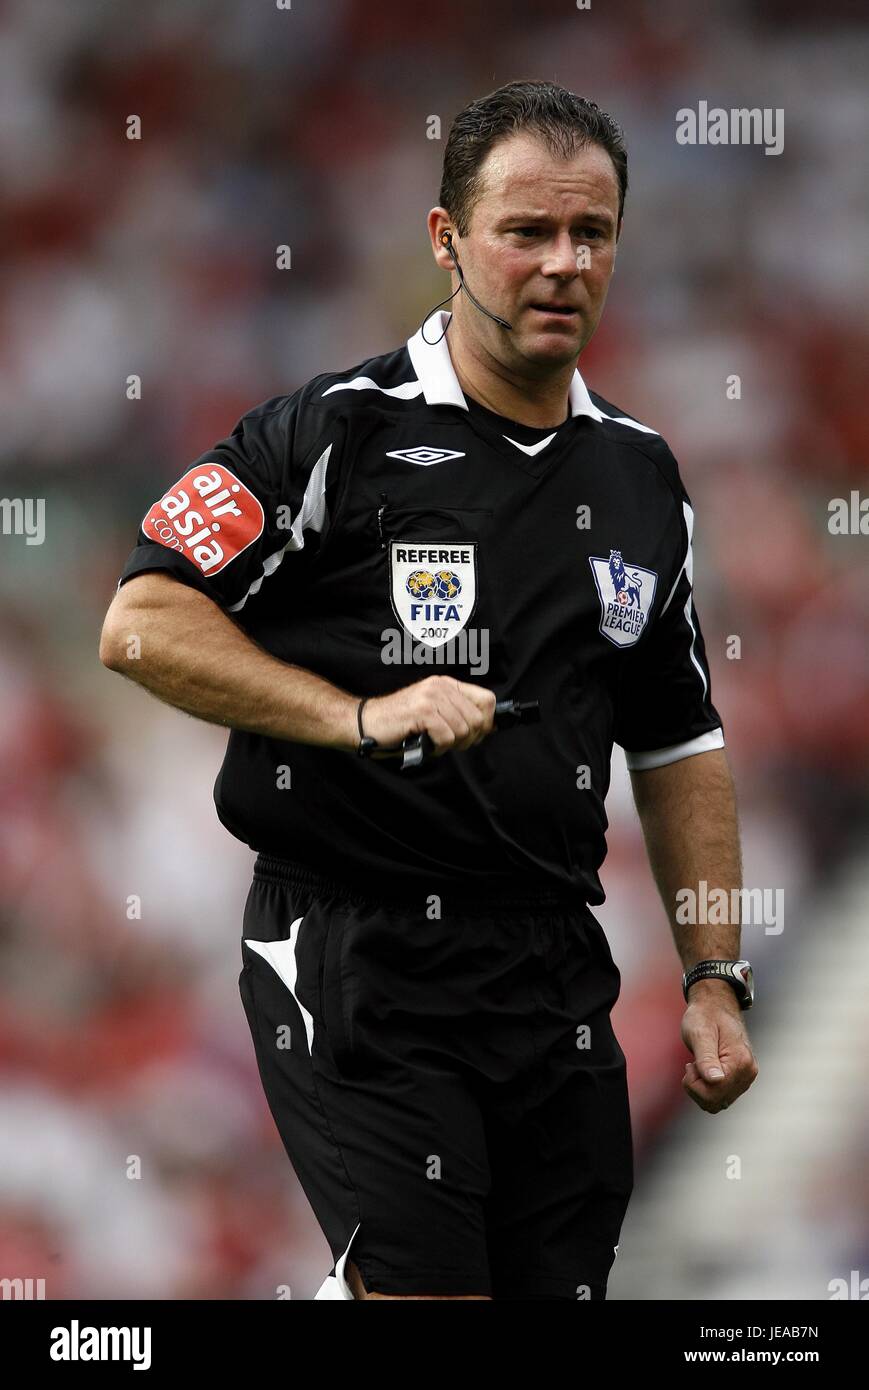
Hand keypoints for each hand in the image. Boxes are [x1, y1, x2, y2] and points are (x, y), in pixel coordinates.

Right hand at [360, 675, 496, 758]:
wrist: (365, 724)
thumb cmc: (399, 724)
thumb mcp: (434, 714)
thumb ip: (459, 715)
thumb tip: (490, 727)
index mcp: (446, 684)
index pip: (487, 699)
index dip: (487, 722)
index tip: (476, 735)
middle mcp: (440, 686)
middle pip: (479, 719)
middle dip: (468, 739)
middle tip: (449, 743)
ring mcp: (431, 697)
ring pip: (464, 730)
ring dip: (451, 745)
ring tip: (434, 742)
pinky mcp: (422, 711)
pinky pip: (447, 737)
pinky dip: (439, 747)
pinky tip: (426, 743)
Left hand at [680, 980, 757, 1113]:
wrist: (715, 1005)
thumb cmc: (705, 1015)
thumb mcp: (700, 1033)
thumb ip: (707, 1058)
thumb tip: (715, 1081)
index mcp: (741, 1062)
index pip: (714, 1094)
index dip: (695, 1084)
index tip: (690, 1064)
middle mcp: (748, 1073)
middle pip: (716, 1102)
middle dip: (697, 1087)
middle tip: (693, 1064)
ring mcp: (746, 1077)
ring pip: (718, 1103)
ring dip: (701, 1088)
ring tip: (699, 1065)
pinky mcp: (740, 1079)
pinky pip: (721, 1097)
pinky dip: (707, 1088)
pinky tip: (703, 1070)